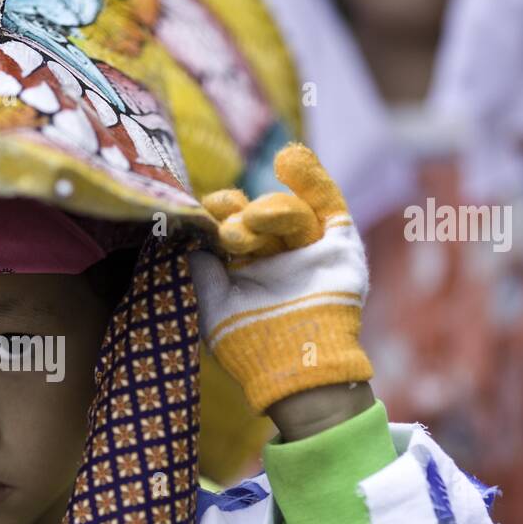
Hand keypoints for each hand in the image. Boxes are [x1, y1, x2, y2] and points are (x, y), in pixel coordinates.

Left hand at [190, 143, 373, 428]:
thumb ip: (198, 266)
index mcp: (244, 268)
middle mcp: (276, 256)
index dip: (218, 216)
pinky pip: (329, 204)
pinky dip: (314, 179)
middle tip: (231, 227)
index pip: (230, 227)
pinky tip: (290, 158)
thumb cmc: (246, 343)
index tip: (204, 212)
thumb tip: (183, 232)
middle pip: (257, 217)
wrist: (291, 365)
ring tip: (254, 219)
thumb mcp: (210, 303)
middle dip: (241, 216)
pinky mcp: (340, 246)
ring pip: (289, 212)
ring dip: (270, 210)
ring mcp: (308, 250)